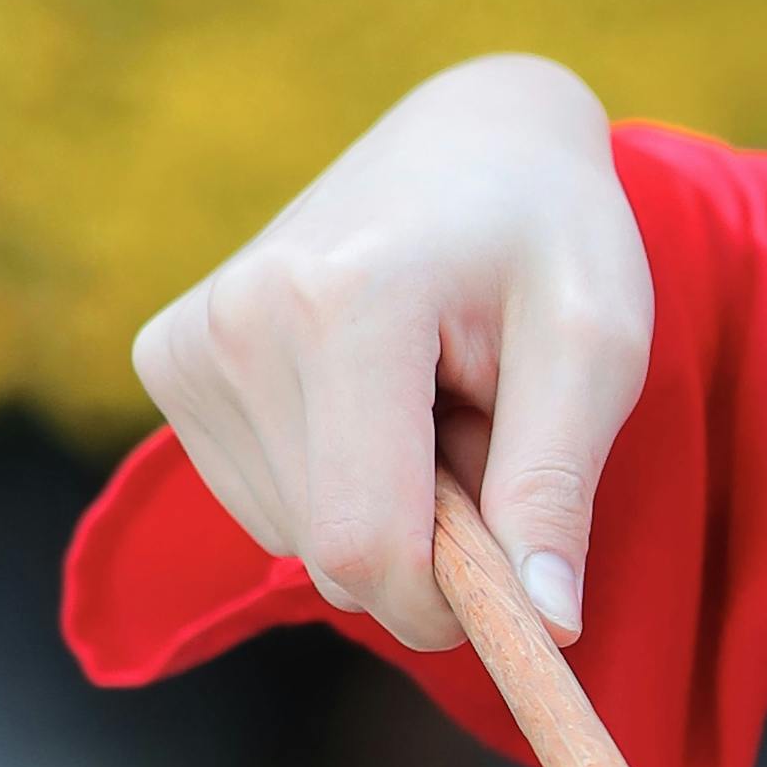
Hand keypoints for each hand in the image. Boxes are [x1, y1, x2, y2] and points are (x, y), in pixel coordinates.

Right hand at [130, 57, 650, 654]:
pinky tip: (376, 397)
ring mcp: (188, 343)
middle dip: (432, 542)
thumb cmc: (550, 237)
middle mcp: (238, 322)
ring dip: (391, 508)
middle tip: (487, 431)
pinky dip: (339, 483)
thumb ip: (558, 488)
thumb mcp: (596, 345)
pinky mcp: (169, 362)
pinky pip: (266, 505)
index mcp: (343, 304)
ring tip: (435, 400)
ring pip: (298, 540)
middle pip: (332, 554)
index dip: (453, 601)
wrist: (472, 139)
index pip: (367, 542)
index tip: (521, 579)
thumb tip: (546, 627)